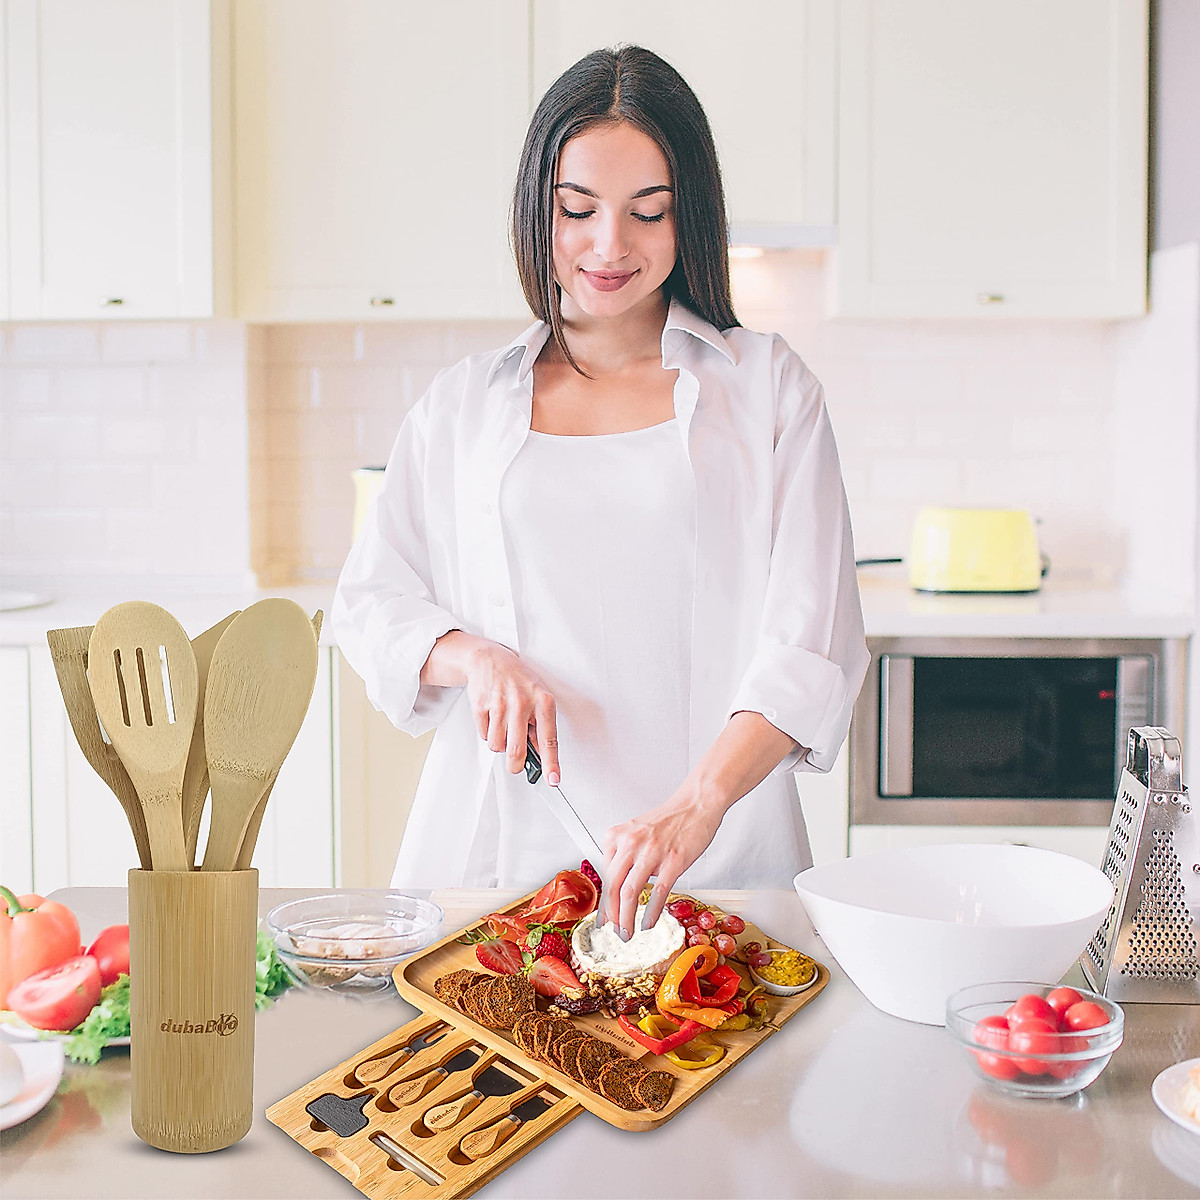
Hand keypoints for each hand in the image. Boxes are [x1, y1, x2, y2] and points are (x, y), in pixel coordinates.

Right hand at [464, 641, 559, 781]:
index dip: (551, 763)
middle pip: (516, 751)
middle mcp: (522, 702)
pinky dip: (487, 732)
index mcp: (543, 701)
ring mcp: (500, 703)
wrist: (489, 659)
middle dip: (515, 765)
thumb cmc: (518, 680)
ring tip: (504, 726)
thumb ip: (540, 725)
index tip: (553, 780)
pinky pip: (483, 735)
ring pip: (497, 745)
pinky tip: (492, 716)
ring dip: (500, 743)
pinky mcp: (481, 705)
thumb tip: (540, 755)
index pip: (549, 739)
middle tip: (516, 763)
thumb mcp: (538, 696)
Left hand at [600, 789, 724, 939]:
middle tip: (614, 931)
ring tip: (627, 933)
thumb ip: (624, 855)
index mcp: (618, 836)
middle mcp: (630, 843)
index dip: (604, 902)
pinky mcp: (673, 861)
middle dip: (611, 916)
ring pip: (630, 893)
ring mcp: (651, 852)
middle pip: (613, 887)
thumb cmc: (669, 819)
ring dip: (626, 919)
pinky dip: (651, 913)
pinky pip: (658, 892)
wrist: (696, 804)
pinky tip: (648, 923)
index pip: (605, 876)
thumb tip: (617, 887)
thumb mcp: (636, 832)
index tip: (604, 917)